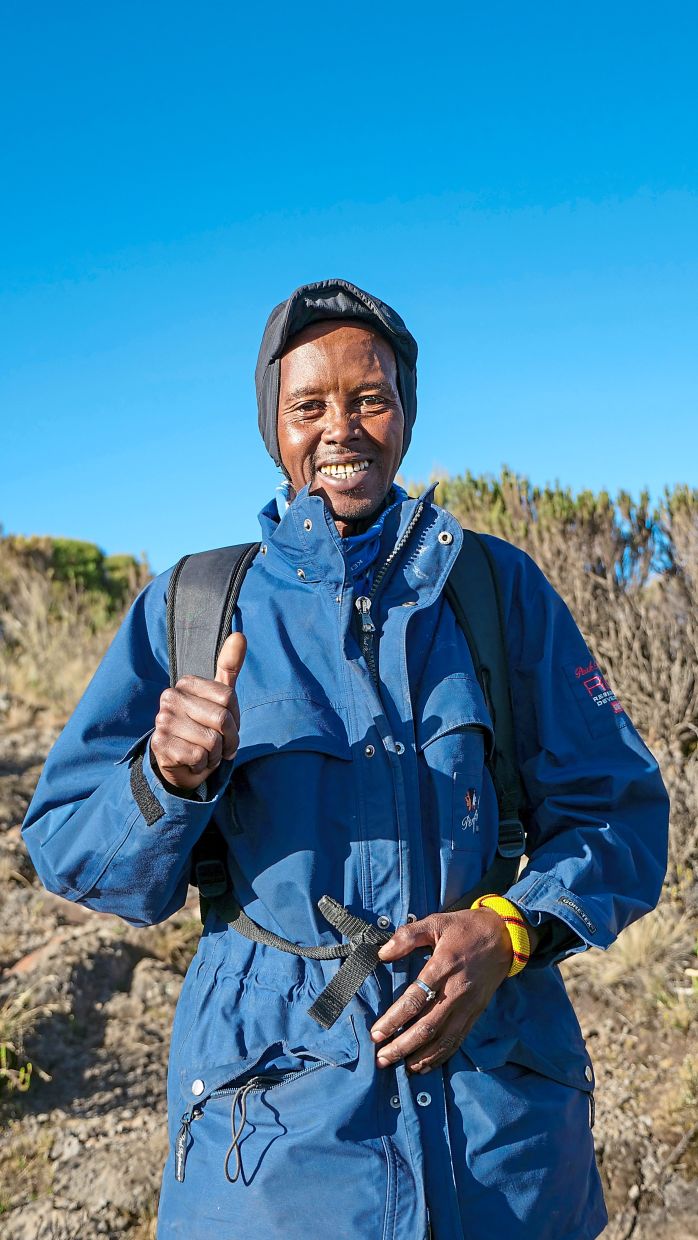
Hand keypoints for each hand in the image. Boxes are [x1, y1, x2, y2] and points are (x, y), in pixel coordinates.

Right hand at [150, 632, 246, 790]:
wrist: (181, 763)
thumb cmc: (204, 726)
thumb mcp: (219, 698)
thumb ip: (229, 667)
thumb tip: (239, 635)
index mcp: (185, 683)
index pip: (229, 697)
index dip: (235, 718)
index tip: (226, 725)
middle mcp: (170, 698)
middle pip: (222, 719)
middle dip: (229, 739)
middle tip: (219, 745)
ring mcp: (163, 721)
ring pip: (212, 740)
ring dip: (216, 754)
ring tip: (205, 752)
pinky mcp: (160, 745)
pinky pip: (199, 756)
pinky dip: (203, 764)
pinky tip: (193, 760)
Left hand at [370, 908, 519, 1073]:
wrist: (505, 936)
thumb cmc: (466, 928)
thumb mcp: (436, 922)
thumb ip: (408, 936)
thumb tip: (382, 953)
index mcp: (443, 966)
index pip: (415, 999)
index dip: (394, 1019)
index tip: (376, 1033)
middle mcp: (456, 991)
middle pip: (427, 1027)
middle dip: (402, 1046)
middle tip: (382, 1058)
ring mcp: (468, 1005)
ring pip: (443, 1039)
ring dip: (420, 1057)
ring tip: (400, 1067)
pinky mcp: (476, 1013)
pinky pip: (457, 1040)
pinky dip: (440, 1056)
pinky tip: (424, 1065)